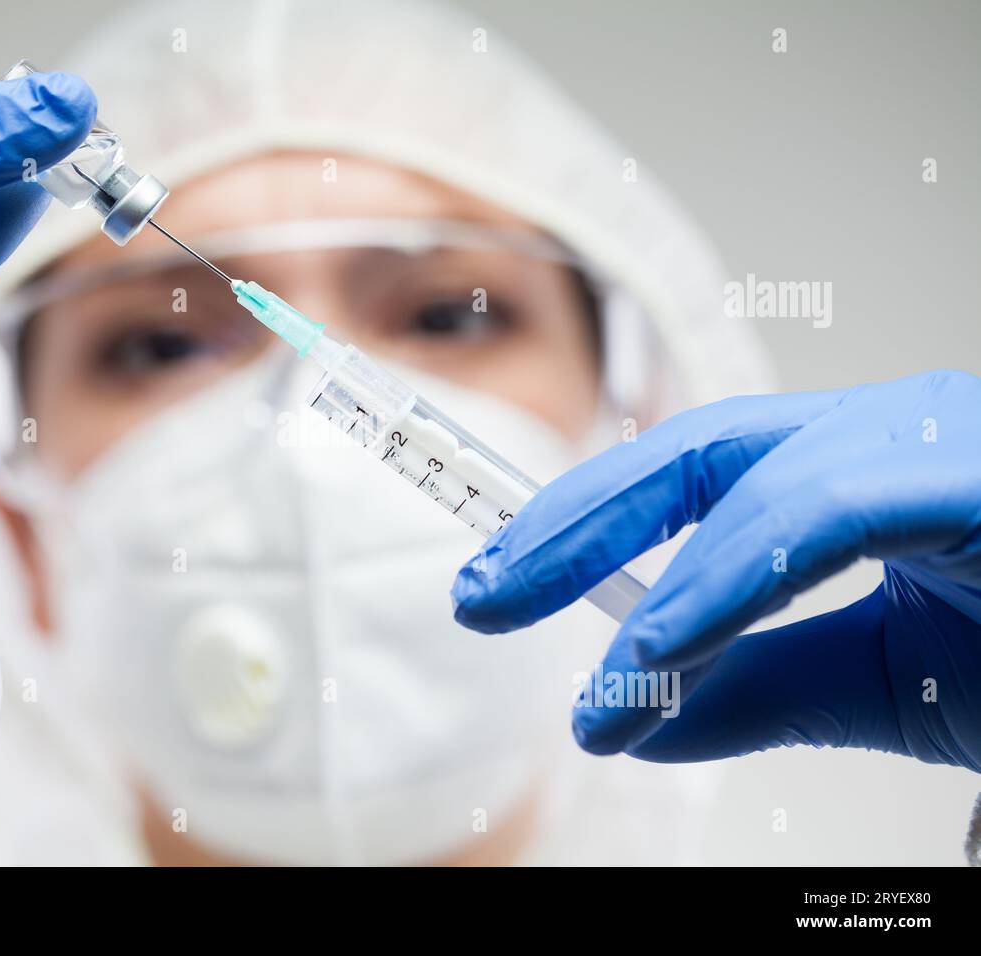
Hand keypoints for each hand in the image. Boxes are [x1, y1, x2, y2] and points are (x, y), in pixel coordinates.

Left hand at [452, 370, 980, 772]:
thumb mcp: (872, 684)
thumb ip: (750, 684)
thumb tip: (624, 714)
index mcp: (855, 467)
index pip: (689, 471)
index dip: (582, 521)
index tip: (493, 585)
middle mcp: (889, 431)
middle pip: (691, 450)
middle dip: (572, 520)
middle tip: (478, 594)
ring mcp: (939, 439)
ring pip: (749, 475)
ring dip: (639, 565)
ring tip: (563, 652)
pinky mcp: (977, 471)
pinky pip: (824, 514)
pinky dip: (728, 582)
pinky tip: (656, 648)